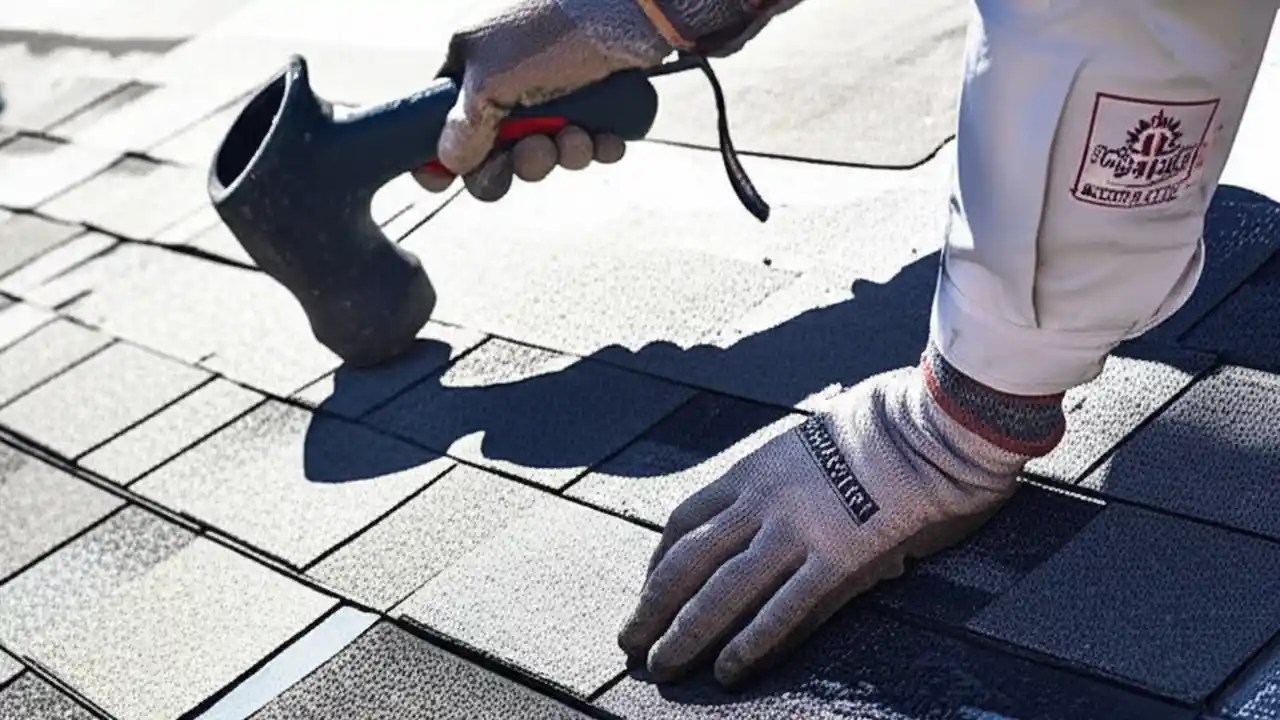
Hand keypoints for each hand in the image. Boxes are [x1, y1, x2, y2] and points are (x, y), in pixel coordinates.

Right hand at [418, 0, 805, 200]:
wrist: (632, 12)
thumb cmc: (554, 32)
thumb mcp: (494, 78)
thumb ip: (464, 124)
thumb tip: (449, 161)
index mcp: (473, 61)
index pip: (441, 118)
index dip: (441, 155)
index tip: (442, 183)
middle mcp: (509, 76)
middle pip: (497, 148)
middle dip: (520, 160)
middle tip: (538, 151)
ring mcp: (553, 89)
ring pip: (545, 149)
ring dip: (562, 155)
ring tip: (578, 136)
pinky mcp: (594, 100)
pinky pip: (586, 142)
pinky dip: (596, 147)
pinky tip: (607, 139)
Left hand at [617, 345, 1066, 685]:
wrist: (931, 422)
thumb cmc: (882, 425)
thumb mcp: (811, 441)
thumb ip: (786, 483)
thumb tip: (775, 514)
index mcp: (754, 472)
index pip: (686, 522)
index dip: (659, 561)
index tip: (649, 588)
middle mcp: (762, 503)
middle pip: (688, 562)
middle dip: (652, 606)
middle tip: (631, 641)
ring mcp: (797, 531)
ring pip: (721, 591)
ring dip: (685, 633)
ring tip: (662, 666)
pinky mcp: (838, 559)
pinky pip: (782, 610)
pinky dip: (749, 643)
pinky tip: (727, 671)